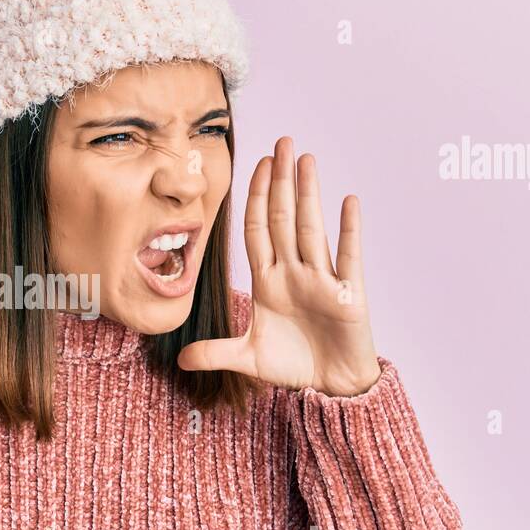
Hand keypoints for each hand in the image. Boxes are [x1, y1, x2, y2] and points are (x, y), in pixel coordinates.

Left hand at [178, 136, 380, 396]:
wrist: (331, 387)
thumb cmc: (294, 366)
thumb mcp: (249, 359)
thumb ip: (217, 353)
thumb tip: (181, 361)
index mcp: (268, 281)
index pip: (258, 231)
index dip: (255, 199)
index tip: (256, 166)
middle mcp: (293, 273)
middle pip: (283, 219)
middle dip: (280, 181)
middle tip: (281, 143)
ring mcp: (321, 280)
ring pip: (311, 228)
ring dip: (308, 194)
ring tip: (305, 159)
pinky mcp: (347, 294)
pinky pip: (348, 257)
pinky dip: (349, 230)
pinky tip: (348, 201)